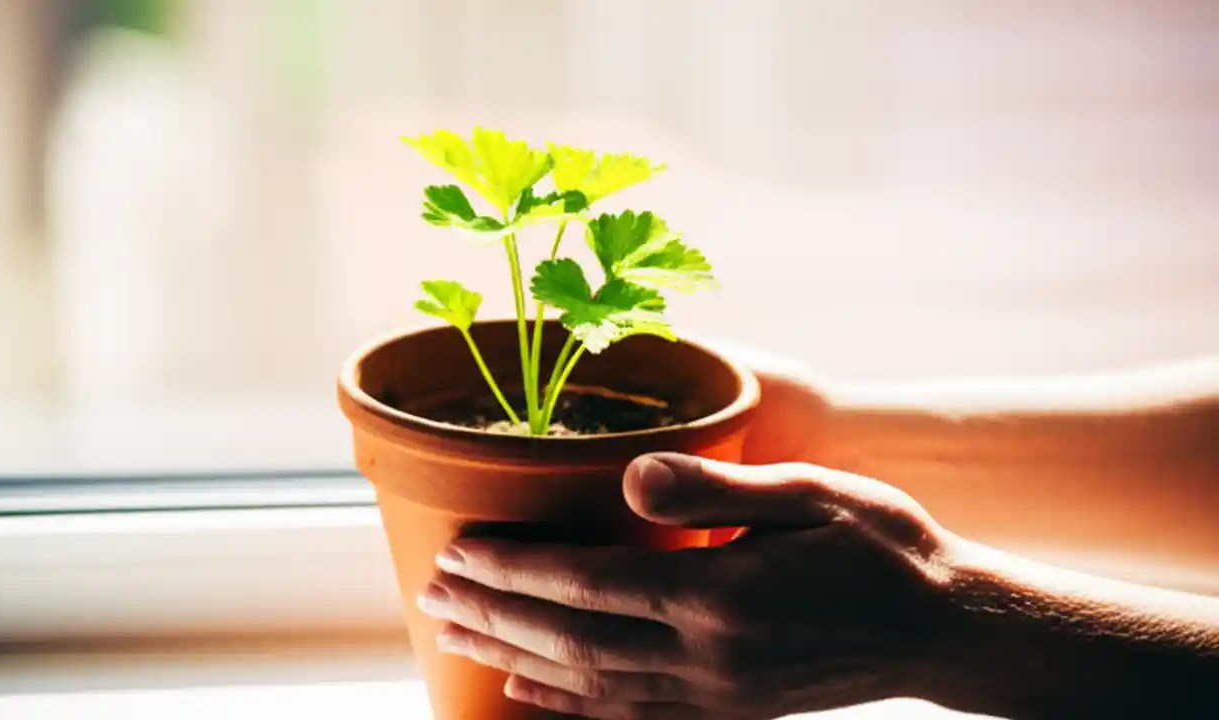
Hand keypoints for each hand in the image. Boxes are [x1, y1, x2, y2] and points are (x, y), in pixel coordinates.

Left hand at [417, 453, 963, 718]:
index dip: (513, 568)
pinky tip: (530, 691)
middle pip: (568, 637)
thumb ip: (715, 487)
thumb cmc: (882, 546)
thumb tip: (632, 473)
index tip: (458, 551)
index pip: (584, 582)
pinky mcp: (726, 710)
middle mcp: (704, 655)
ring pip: (586, 683)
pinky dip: (567, 703)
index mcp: (717, 594)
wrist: (944, 630)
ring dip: (512, 656)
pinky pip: (628, 714)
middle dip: (491, 613)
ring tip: (455, 637)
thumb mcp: (810, 493)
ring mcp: (713, 693)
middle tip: (430, 593)